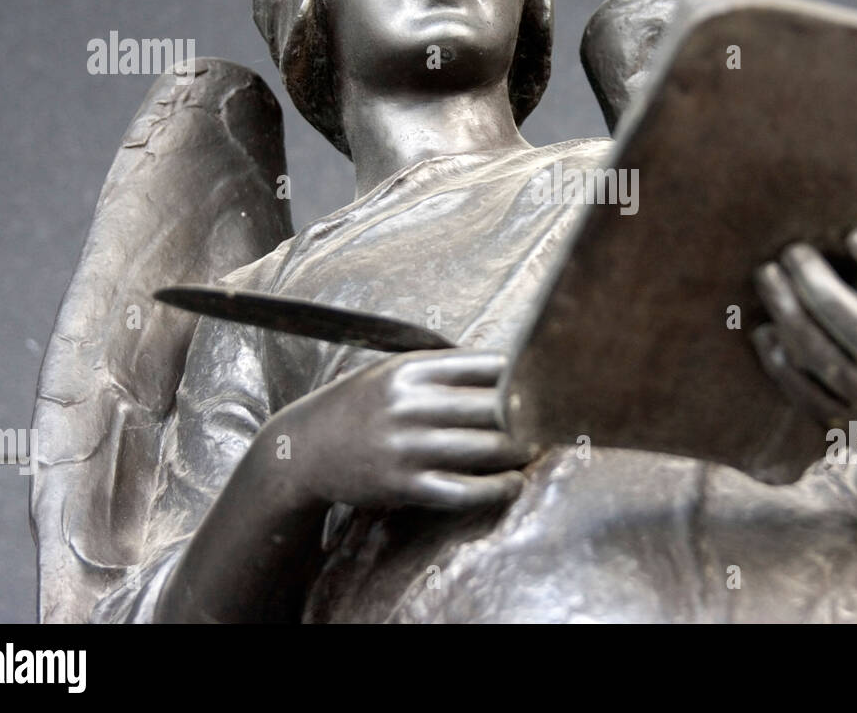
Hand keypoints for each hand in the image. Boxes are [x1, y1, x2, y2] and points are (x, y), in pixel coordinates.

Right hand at [270, 349, 532, 513]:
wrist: (304, 448)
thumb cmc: (360, 405)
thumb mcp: (391, 371)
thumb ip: (440, 368)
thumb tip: (504, 366)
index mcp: (411, 370)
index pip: (486, 367)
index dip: (524, 376)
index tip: (546, 383)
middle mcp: (410, 405)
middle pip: (494, 407)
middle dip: (530, 416)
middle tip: (552, 420)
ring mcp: (407, 446)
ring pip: (486, 449)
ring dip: (519, 452)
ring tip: (535, 449)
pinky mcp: (404, 485)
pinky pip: (463, 491)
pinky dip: (496, 489)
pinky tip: (513, 484)